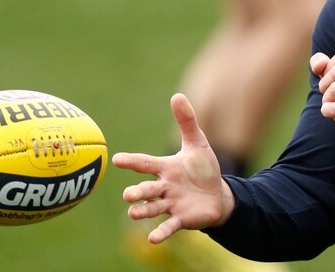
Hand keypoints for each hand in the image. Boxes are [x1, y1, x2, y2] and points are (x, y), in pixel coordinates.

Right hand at [112, 93, 235, 243]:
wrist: (217, 195)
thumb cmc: (202, 169)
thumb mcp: (197, 143)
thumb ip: (187, 122)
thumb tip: (177, 95)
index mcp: (165, 168)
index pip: (146, 163)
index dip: (132, 161)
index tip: (117, 159)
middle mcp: (164, 187)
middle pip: (147, 189)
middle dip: (138, 192)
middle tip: (128, 194)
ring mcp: (171, 204)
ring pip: (153, 208)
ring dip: (143, 211)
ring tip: (133, 212)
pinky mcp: (181, 219)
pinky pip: (169, 227)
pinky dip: (160, 232)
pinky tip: (152, 238)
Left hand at [310, 51, 334, 156]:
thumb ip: (324, 65)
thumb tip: (317, 65)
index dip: (328, 69)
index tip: (332, 83)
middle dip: (325, 85)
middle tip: (330, 96)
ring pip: (334, 90)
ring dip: (326, 100)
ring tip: (333, 106)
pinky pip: (334, 108)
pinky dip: (326, 111)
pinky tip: (331, 114)